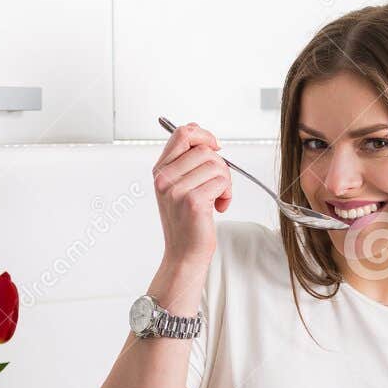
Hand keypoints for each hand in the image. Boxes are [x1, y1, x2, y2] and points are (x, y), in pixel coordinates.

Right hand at [152, 121, 229, 265]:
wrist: (184, 254)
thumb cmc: (186, 222)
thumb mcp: (179, 187)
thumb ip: (186, 161)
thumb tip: (204, 136)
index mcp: (160, 170)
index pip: (182, 133)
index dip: (204, 135)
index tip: (215, 147)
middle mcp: (164, 178)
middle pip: (205, 150)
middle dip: (220, 166)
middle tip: (217, 185)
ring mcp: (177, 190)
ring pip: (216, 165)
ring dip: (225, 182)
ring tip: (217, 198)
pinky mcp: (193, 201)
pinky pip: (222, 182)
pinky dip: (227, 194)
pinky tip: (219, 207)